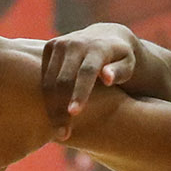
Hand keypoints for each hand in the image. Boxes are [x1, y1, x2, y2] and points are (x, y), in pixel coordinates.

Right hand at [40, 23, 138, 139]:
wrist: (105, 36)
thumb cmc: (120, 59)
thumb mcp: (128, 64)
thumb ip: (120, 72)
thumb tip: (106, 78)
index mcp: (97, 47)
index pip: (86, 71)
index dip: (79, 92)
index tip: (74, 113)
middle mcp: (76, 42)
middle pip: (63, 79)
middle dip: (61, 108)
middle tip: (64, 134)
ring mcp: (60, 44)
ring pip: (49, 80)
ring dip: (51, 107)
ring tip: (58, 131)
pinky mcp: (49, 47)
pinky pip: (43, 76)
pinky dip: (45, 97)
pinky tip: (52, 117)